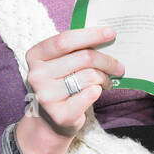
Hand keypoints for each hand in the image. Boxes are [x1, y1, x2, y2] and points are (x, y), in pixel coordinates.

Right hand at [17, 26, 124, 153]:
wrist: (51, 120)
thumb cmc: (61, 84)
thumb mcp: (61, 62)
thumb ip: (75, 49)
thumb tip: (105, 35)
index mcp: (35, 56)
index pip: (65, 40)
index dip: (90, 35)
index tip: (110, 33)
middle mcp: (37, 75)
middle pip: (82, 57)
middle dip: (106, 60)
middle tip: (118, 66)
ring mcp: (46, 95)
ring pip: (89, 76)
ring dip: (104, 78)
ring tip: (106, 82)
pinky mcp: (60, 114)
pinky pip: (90, 94)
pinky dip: (98, 91)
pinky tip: (97, 91)